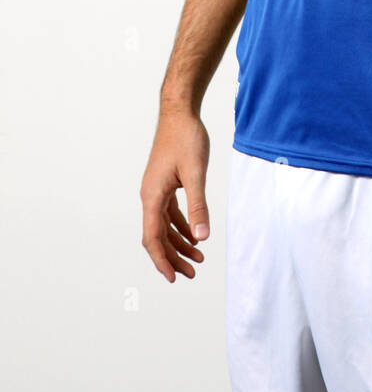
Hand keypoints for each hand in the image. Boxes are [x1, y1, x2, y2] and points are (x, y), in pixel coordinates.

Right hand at [140, 109, 210, 282]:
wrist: (179, 113)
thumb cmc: (185, 138)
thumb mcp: (196, 173)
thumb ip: (198, 206)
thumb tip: (202, 237)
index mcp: (152, 196)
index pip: (153, 237)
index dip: (162, 260)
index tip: (173, 278)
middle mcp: (150, 196)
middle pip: (157, 236)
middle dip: (173, 257)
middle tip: (192, 273)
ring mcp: (156, 190)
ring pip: (164, 226)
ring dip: (178, 244)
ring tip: (198, 259)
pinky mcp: (165, 184)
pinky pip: (170, 213)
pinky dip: (181, 227)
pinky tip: (195, 236)